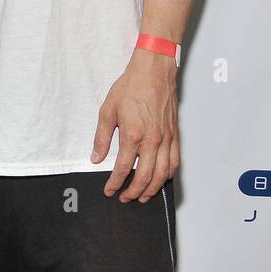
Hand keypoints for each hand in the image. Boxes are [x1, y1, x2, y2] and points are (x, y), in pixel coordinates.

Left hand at [91, 48, 179, 201]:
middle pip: (145, 177)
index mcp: (133, 135)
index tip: (109, 191)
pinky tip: (161, 179)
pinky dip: (168, 175)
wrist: (152, 73)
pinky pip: (175, 162)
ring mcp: (166, 140)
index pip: (123, 168)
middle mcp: (153, 141)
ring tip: (143, 196)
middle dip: (134, 192)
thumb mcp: (107, 111)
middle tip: (125, 198)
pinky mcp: (175, 135)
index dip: (115, 183)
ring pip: (163, 174)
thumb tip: (95, 158)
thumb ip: (102, 138)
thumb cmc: (130, 88)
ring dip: (153, 189)